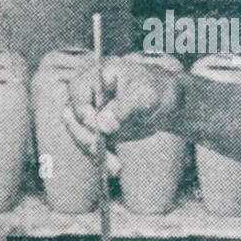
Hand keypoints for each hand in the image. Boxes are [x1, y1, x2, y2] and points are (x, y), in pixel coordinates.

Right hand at [62, 56, 180, 160]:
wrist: (169, 103)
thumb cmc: (157, 90)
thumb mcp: (145, 96)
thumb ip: (124, 108)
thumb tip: (102, 124)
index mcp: (98, 73)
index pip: (77, 89)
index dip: (81, 108)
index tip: (94, 124)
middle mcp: (90, 92)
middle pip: (72, 114)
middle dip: (85, 136)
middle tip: (100, 150)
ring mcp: (92, 111)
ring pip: (79, 133)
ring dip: (93, 151)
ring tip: (116, 166)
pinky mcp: (97, 129)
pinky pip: (91, 144)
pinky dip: (102, 157)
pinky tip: (116, 166)